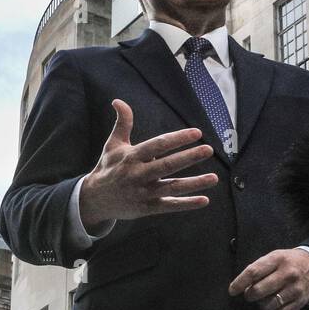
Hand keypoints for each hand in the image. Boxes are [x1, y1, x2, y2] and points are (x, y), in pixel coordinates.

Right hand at [79, 99, 220, 226]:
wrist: (94, 199)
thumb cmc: (108, 168)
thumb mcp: (113, 145)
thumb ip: (122, 123)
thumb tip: (118, 101)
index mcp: (132, 156)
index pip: (158, 145)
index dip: (178, 138)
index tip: (197, 132)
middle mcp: (138, 174)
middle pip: (168, 165)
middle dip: (189, 157)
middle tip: (208, 150)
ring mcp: (144, 193)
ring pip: (172, 187)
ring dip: (194, 183)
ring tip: (214, 178)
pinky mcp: (147, 208)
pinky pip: (169, 205)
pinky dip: (187, 204)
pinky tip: (204, 200)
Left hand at [228, 248, 308, 309]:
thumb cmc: (288, 262)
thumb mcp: (274, 257)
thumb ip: (258, 268)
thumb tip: (240, 286)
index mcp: (278, 259)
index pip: (253, 272)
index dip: (239, 283)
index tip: (232, 291)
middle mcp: (288, 274)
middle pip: (258, 291)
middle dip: (249, 295)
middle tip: (250, 294)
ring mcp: (295, 289)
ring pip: (268, 305)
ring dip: (261, 304)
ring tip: (264, 299)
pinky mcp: (300, 302)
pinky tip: (272, 306)